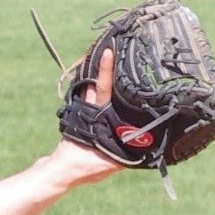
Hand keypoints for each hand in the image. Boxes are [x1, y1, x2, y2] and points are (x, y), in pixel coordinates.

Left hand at [49, 47, 123, 184]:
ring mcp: (85, 113)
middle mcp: (90, 109)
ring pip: (92, 88)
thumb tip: (150, 147)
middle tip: (112, 43)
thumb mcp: (110, 163)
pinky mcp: (84, 119)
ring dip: (98, 73)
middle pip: (95, 81)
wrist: (64, 171)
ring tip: (111, 57)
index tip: (107, 50)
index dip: (105, 69)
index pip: (102, 88)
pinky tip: (109, 85)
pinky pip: (92, 99)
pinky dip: (99, 88)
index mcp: (96, 115)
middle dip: (101, 63)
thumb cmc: (85, 166)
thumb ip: (128, 154)